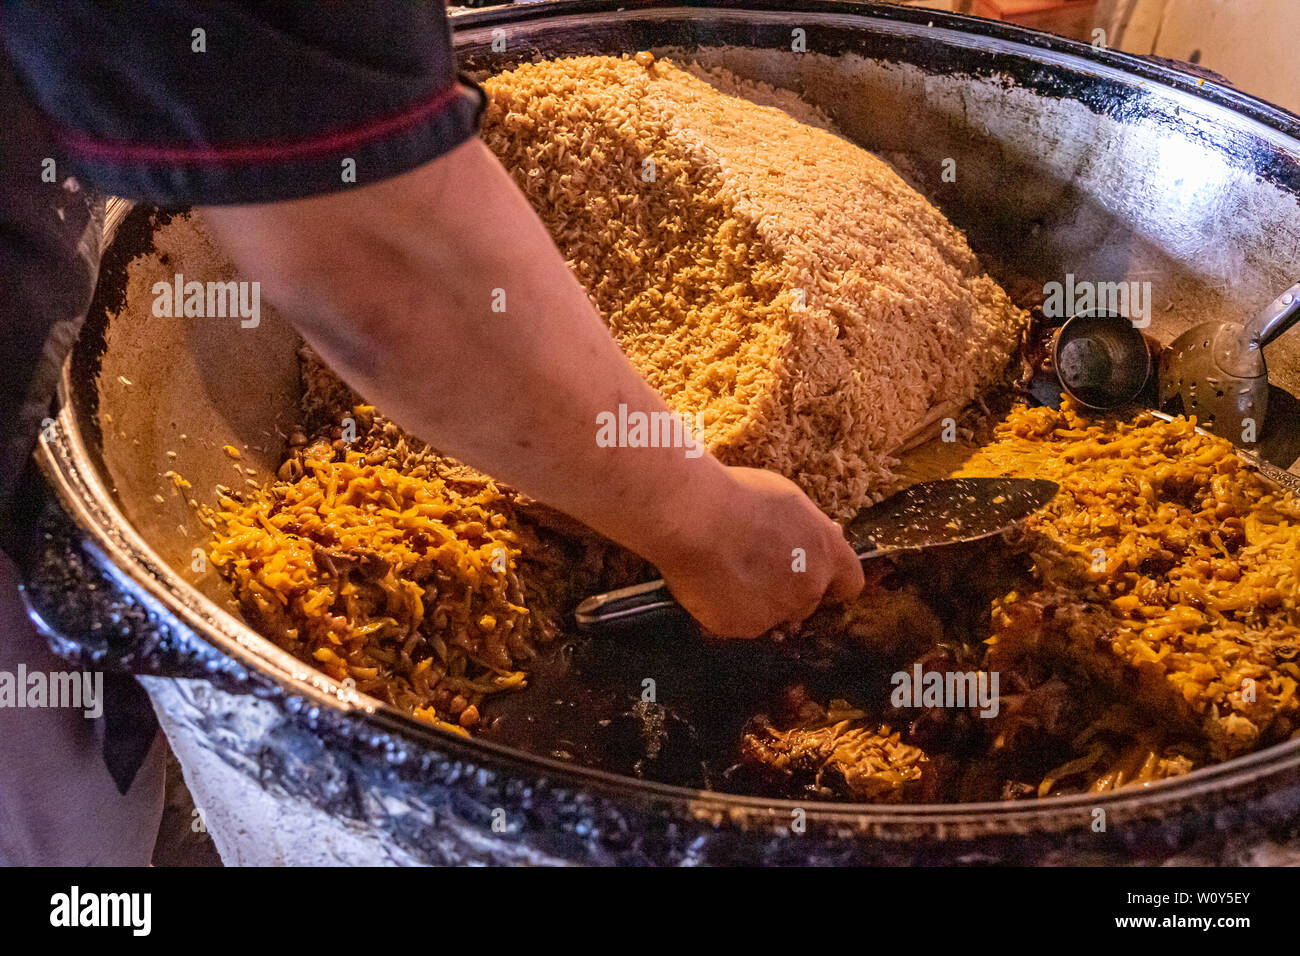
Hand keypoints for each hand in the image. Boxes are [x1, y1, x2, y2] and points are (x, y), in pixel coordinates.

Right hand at [649, 466, 864, 637]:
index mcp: (827, 553)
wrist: (694, 518)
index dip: (832, 581)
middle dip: (790, 590)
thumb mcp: (788, 500)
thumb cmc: (739, 496)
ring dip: (760, 602)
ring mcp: (778, 611)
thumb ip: (809, 528)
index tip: (814, 574)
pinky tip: (712, 585)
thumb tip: (823, 536)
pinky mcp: (744, 627)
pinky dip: (729, 610)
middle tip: (759, 568)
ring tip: (730, 574)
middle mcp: (810, 588)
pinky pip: (741, 623)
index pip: (850, 583)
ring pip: (774, 615)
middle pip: (809, 602)